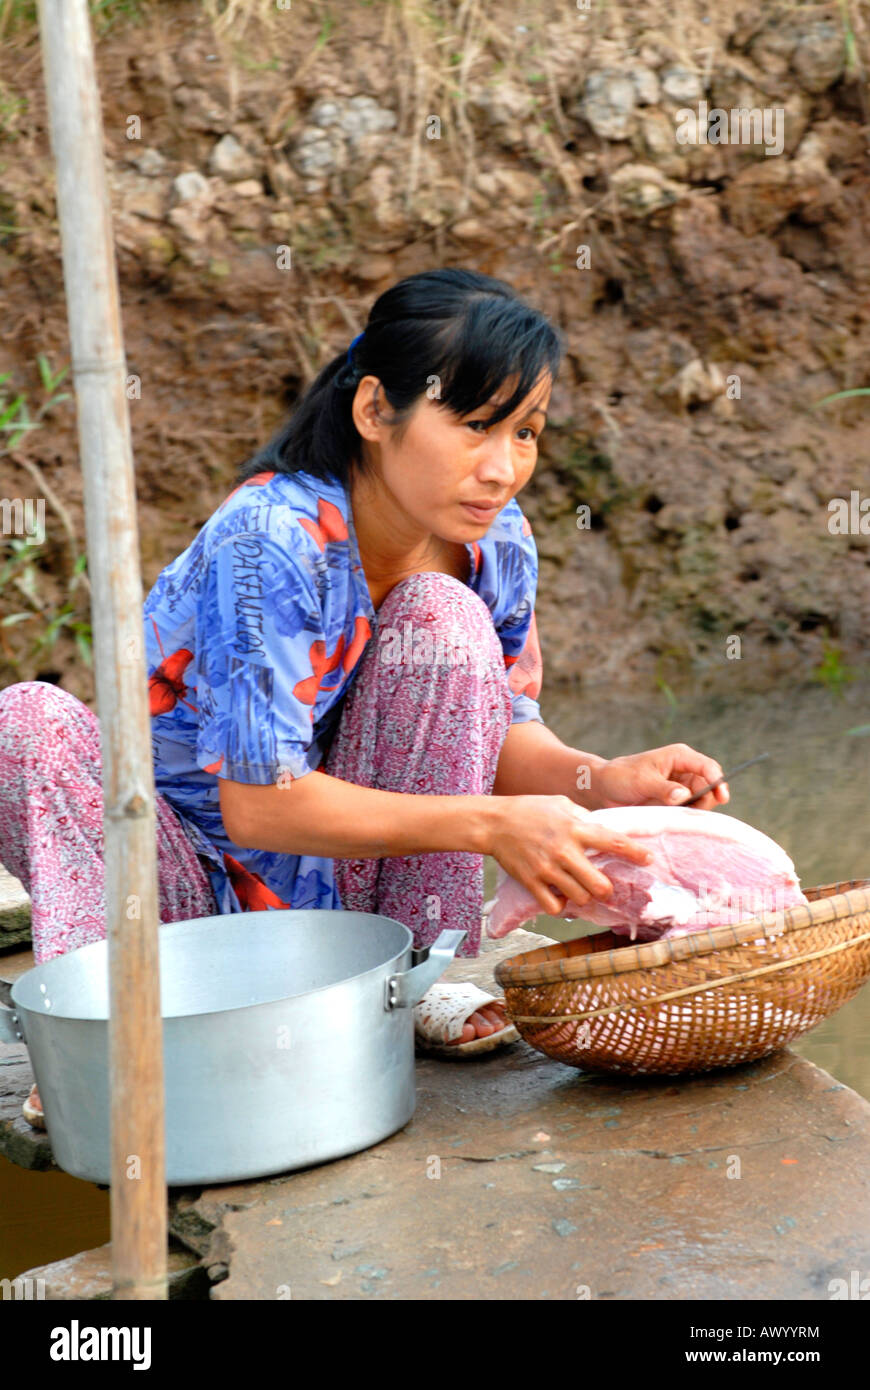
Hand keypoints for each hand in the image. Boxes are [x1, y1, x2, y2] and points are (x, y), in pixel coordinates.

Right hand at [488, 794, 653, 917]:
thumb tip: (604, 828)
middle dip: (607, 889)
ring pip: (580, 898)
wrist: (494, 822)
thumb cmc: (529, 809)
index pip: (613, 842)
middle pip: (599, 884)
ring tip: (579, 889)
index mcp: (575, 828)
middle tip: (605, 887)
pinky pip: (554, 906)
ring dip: (584, 897)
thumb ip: (583, 817)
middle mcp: (564, 850)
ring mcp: (547, 869)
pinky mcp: (531, 882)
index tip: (649, 859)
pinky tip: (559, 896)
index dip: (635, 853)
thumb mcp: (560, 803)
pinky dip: (560, 906)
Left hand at [596, 743, 728, 811]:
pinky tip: (677, 820)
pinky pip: (691, 809)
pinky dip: (689, 816)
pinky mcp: (676, 801)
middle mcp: (685, 770)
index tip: (722, 797)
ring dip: (697, 810)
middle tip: (692, 813)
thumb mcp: (642, 781)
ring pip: (703, 800)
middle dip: (707, 799)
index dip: (718, 781)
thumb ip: (664, 789)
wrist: (605, 788)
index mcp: (679, 756)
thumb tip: (685, 795)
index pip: (707, 766)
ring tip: (678, 816)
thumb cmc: (621, 777)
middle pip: (710, 786)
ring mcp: (682, 786)